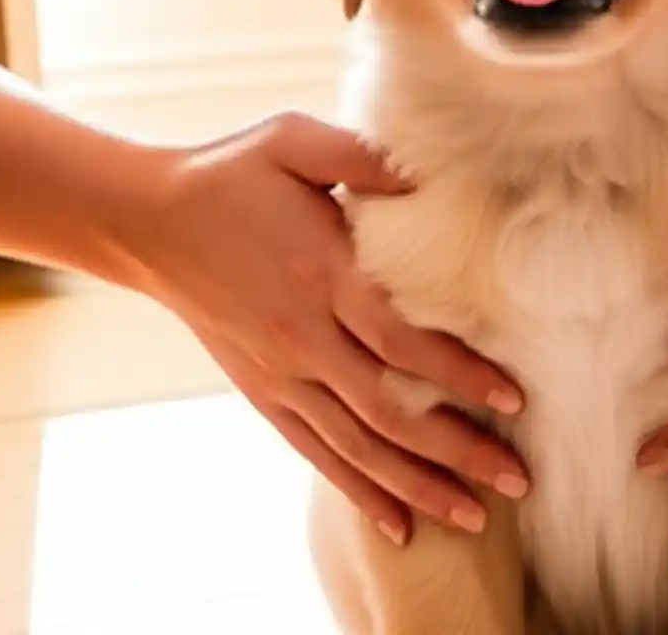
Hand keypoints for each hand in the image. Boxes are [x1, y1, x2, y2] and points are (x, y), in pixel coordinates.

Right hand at [122, 113, 527, 544]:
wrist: (150, 223)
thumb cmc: (231, 175)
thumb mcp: (293, 141)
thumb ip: (362, 156)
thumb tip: (431, 180)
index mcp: (320, 275)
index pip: (401, 340)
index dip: (459, 374)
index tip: (513, 400)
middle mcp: (303, 337)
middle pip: (390, 410)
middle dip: (458, 450)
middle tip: (517, 480)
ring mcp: (281, 374)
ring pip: (357, 446)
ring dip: (418, 485)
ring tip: (475, 517)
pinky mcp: (263, 394)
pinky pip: (316, 453)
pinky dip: (359, 491)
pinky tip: (399, 526)